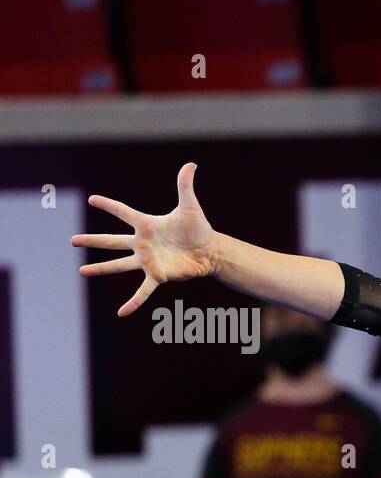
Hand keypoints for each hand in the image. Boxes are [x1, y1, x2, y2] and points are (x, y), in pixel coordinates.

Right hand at [71, 162, 218, 316]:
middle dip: (92, 241)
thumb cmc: (198, 228)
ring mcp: (147, 260)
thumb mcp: (190, 206)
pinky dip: (133, 302)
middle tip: (72, 240)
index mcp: (146, 224)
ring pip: (119, 265)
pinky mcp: (157, 275)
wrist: (210, 250)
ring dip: (101, 269)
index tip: (92, 199)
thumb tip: (191, 164)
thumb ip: (185, 185)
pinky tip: (122, 313)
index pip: (122, 212)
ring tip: (82, 271)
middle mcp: (142, 243)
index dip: (108, 205)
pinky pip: (143, 291)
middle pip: (112, 241)